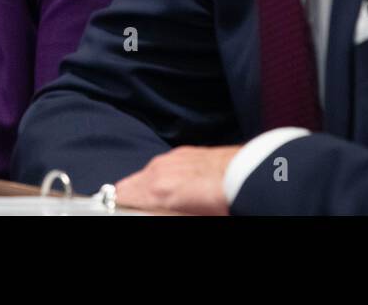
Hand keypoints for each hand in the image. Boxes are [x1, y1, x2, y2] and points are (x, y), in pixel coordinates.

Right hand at [114, 145, 241, 215]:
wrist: (250, 177)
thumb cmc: (221, 203)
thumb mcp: (181, 215)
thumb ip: (156, 210)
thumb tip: (148, 209)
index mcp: (156, 189)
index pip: (119, 196)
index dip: (118, 206)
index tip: (122, 212)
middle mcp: (159, 169)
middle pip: (129, 185)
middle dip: (132, 199)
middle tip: (143, 211)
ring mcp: (172, 158)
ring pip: (146, 174)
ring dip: (148, 188)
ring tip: (164, 204)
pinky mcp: (186, 152)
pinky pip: (164, 166)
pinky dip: (164, 177)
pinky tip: (180, 189)